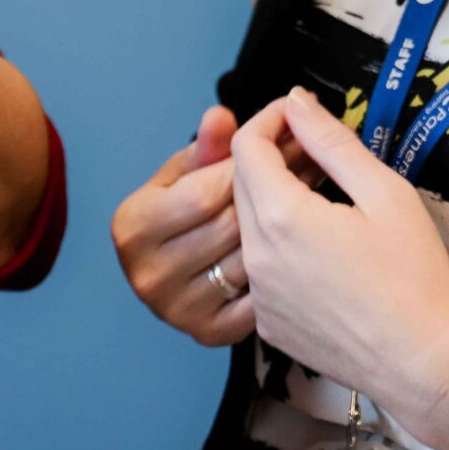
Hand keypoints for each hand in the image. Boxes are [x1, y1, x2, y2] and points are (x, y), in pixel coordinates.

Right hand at [111, 105, 318, 347]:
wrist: (177, 266)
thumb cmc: (183, 209)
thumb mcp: (185, 171)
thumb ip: (206, 146)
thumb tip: (221, 116)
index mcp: (133, 227)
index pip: (205, 192)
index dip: (249, 166)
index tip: (284, 140)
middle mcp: (148, 275)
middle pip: (231, 226)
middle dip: (275, 188)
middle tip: (311, 159)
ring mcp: (176, 311)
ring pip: (250, 260)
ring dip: (289, 225)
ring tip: (315, 193)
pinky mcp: (208, 333)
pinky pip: (259, 296)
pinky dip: (281, 270)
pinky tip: (301, 243)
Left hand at [231, 86, 448, 449]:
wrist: (425, 367)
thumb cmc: (415, 278)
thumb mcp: (384, 193)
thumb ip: (332, 141)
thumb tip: (297, 102)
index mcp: (281, 217)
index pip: (246, 147)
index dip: (269, 119)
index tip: (298, 113)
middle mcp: (256, 257)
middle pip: (240, 184)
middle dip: (269, 155)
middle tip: (313, 148)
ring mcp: (258, 297)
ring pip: (248, 227)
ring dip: (271, 200)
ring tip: (319, 194)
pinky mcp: (267, 326)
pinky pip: (259, 270)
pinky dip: (277, 246)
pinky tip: (319, 247)